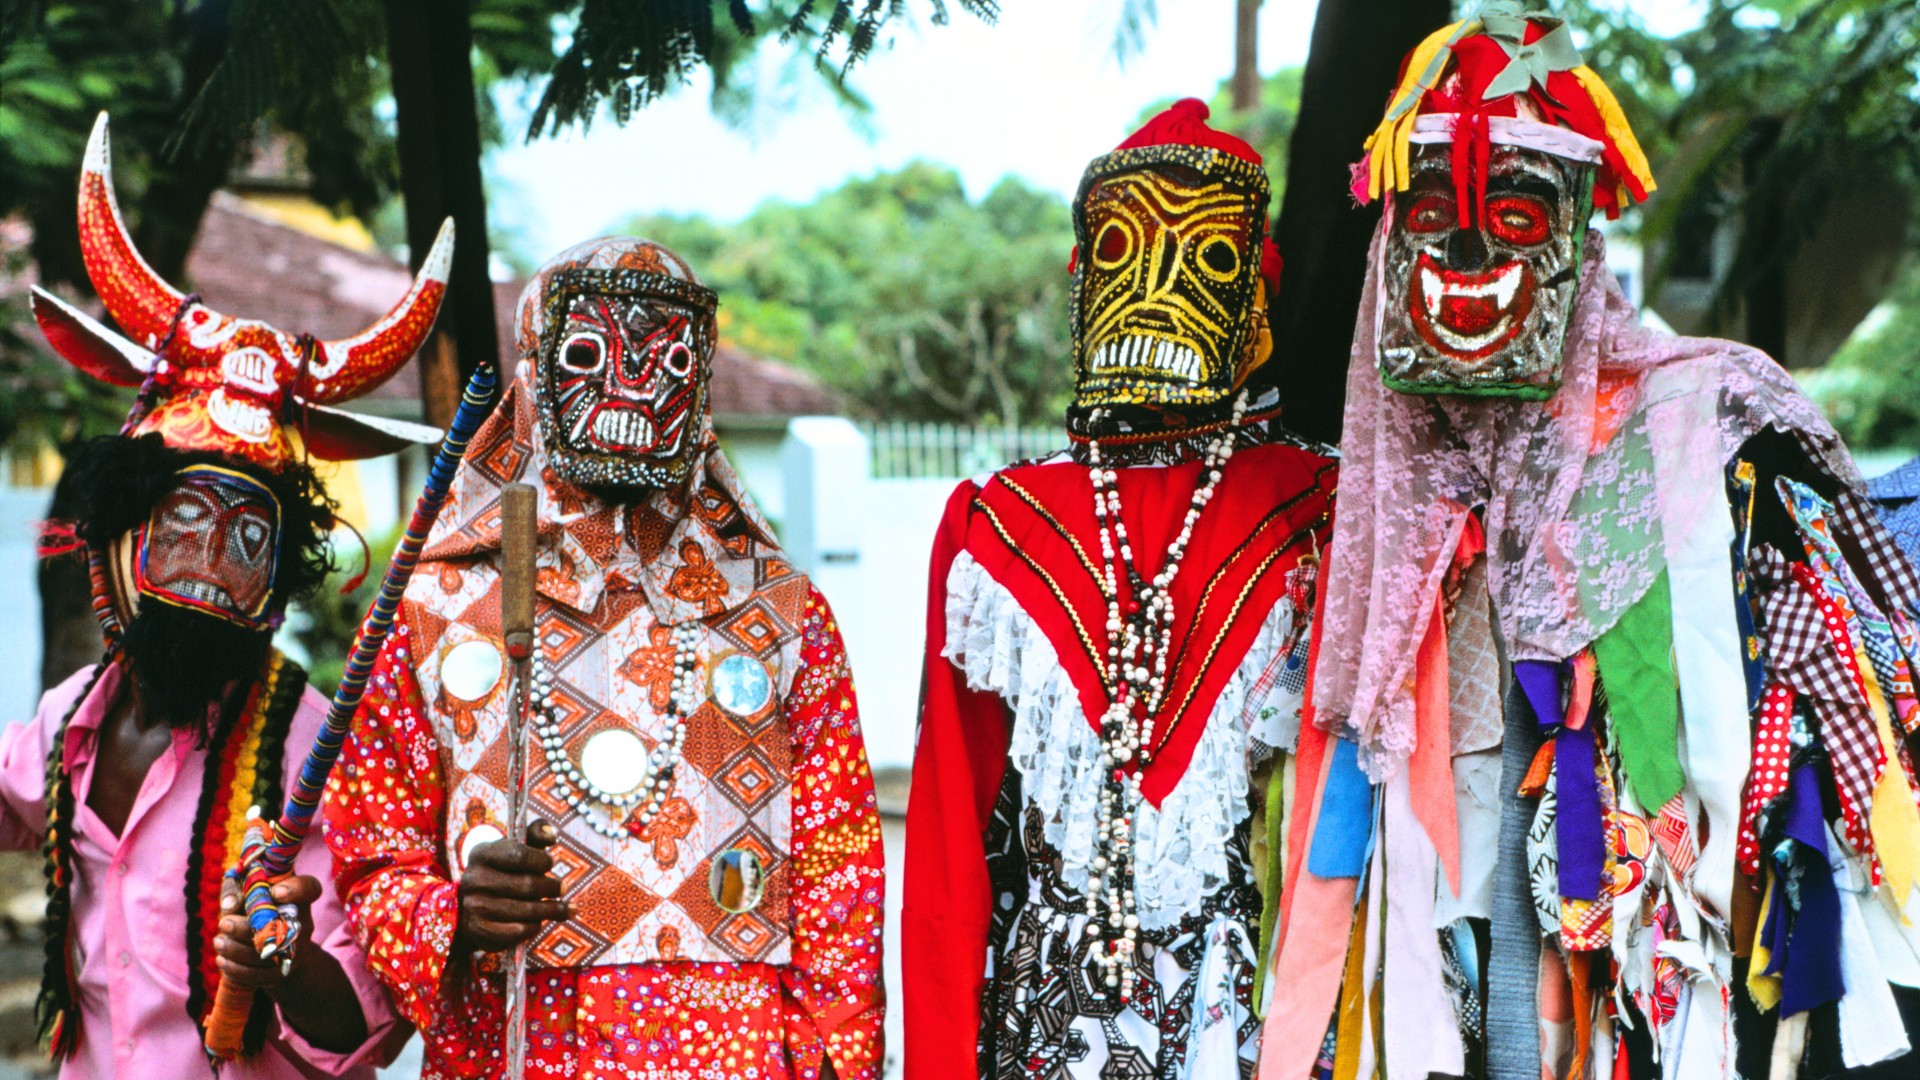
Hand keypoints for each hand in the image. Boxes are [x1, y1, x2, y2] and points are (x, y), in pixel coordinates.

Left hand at [215, 873, 318, 995]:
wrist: (269, 943)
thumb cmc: (252, 907)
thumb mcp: (242, 890)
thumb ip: (234, 890)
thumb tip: (229, 906)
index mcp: (298, 898)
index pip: (309, 888)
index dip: (296, 889)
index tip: (275, 892)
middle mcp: (303, 924)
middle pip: (282, 927)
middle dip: (248, 927)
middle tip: (223, 923)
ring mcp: (295, 950)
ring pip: (267, 954)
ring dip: (237, 949)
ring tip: (218, 942)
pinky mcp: (281, 972)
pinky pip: (260, 975)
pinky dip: (237, 969)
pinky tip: (222, 960)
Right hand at [454, 819, 569, 952]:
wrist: (471, 905)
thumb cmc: (502, 871)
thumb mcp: (513, 848)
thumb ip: (534, 835)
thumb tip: (552, 833)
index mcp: (482, 854)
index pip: (519, 855)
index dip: (541, 860)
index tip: (550, 864)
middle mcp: (474, 879)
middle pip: (527, 885)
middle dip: (551, 887)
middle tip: (561, 888)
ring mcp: (474, 906)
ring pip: (527, 910)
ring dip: (550, 910)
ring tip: (564, 908)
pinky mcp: (479, 930)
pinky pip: (519, 930)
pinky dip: (534, 927)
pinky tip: (539, 922)